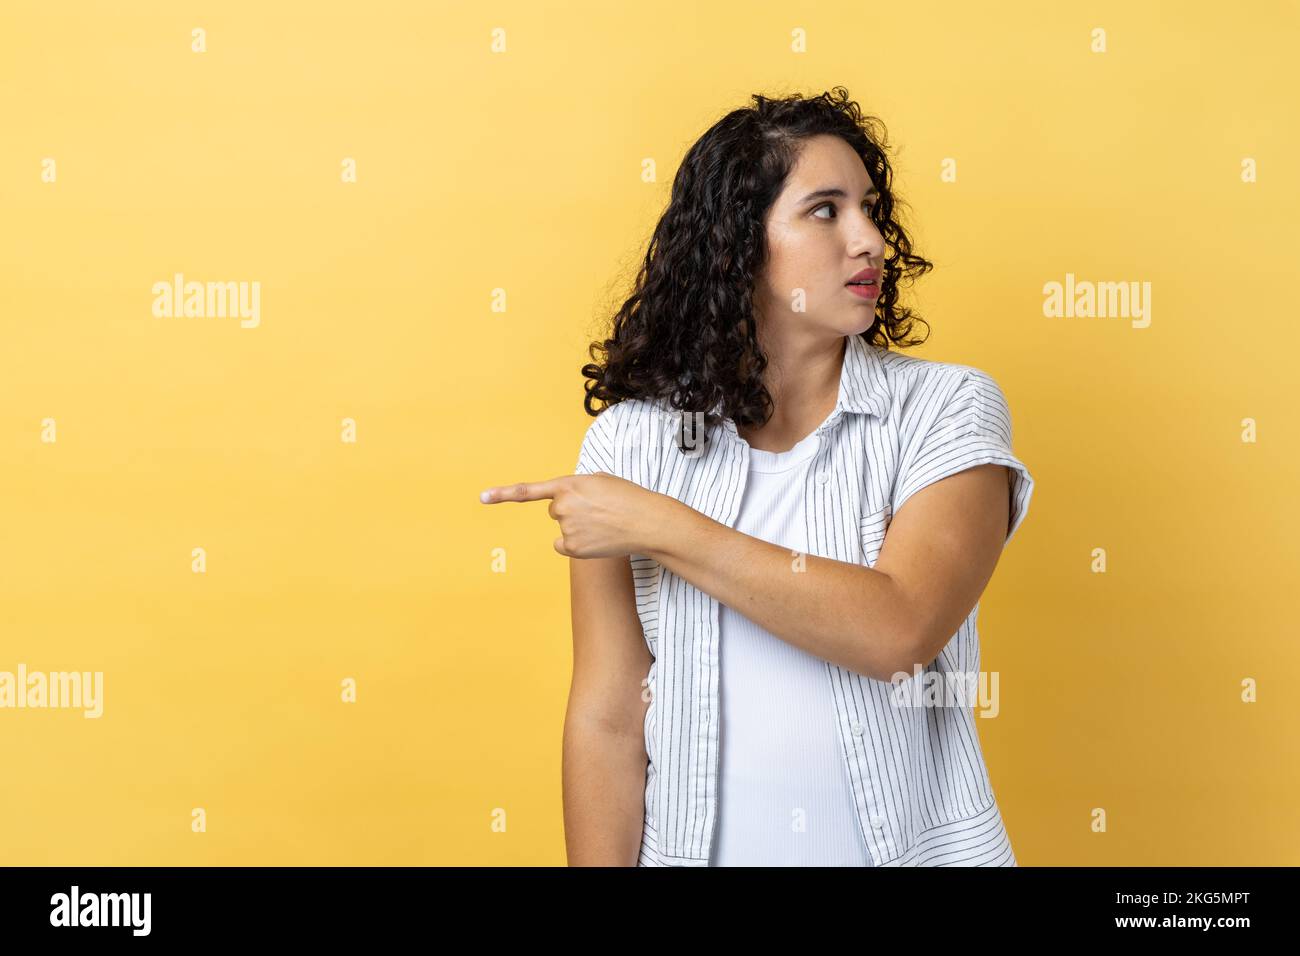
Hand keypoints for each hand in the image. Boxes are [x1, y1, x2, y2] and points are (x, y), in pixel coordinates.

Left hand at [479, 472, 666, 558]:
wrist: (646, 521)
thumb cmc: (627, 497)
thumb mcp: (600, 480)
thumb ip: (576, 487)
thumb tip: (564, 503)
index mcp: (568, 485)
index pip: (528, 491)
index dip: (503, 494)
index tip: (482, 498)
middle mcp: (562, 507)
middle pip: (555, 510)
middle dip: (570, 509)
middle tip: (596, 510)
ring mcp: (567, 529)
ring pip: (563, 528)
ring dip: (578, 525)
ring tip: (603, 522)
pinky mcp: (572, 548)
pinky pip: (564, 545)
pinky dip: (576, 544)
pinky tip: (597, 538)